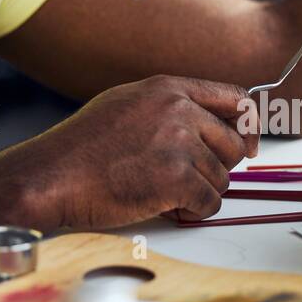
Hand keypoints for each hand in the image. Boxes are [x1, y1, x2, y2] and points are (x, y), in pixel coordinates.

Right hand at [0, 75, 258, 228]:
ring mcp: (179, 145)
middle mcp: (179, 111)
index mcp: (168, 89)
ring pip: (222, 178)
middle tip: (192, 179)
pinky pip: (210, 202)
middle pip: (234, 144)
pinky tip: (169, 208)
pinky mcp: (176, 180)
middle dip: (219, 167)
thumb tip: (209, 124)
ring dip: (200, 192)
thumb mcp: (127, 105)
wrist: (52, 177)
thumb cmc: (83, 148)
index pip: (235, 98)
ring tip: (165, 192)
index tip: (248, 145)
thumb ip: (170, 107)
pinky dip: (195, 212)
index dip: (248, 125)